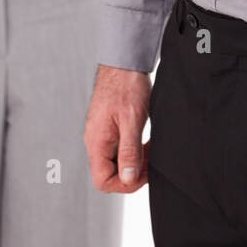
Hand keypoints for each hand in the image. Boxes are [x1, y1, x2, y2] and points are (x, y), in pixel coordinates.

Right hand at [84, 63, 151, 192]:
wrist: (124, 62)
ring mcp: (101, 135)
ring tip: (150, 151)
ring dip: (135, 162)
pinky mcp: (108, 129)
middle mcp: (95, 141)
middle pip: (109, 174)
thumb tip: (128, 178)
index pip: (102, 180)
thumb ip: (129, 151)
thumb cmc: (126, 85)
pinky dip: (133, 151)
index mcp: (96, 141)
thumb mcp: (132, 120)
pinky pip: (118, 150)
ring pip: (115, 163)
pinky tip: (145, 144)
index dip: (125, 184)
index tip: (144, 174)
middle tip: (151, 162)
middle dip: (132, 173)